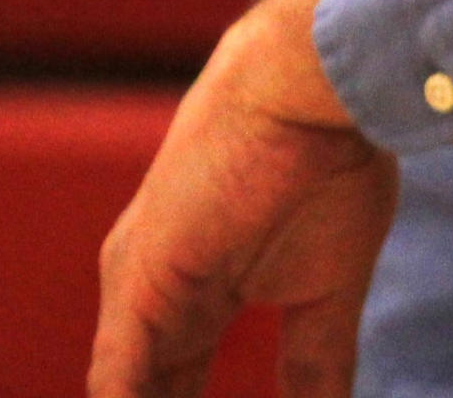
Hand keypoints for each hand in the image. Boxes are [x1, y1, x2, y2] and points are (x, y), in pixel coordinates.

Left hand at [93, 0, 396, 397]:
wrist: (314, 85)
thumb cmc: (331, 158)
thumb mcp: (328, 284)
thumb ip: (316, 360)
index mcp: (187, 294)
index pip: (168, 392)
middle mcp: (147, 300)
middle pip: (142, 397)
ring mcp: (135, 296)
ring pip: (128, 397)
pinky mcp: (136, 292)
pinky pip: (120, 389)